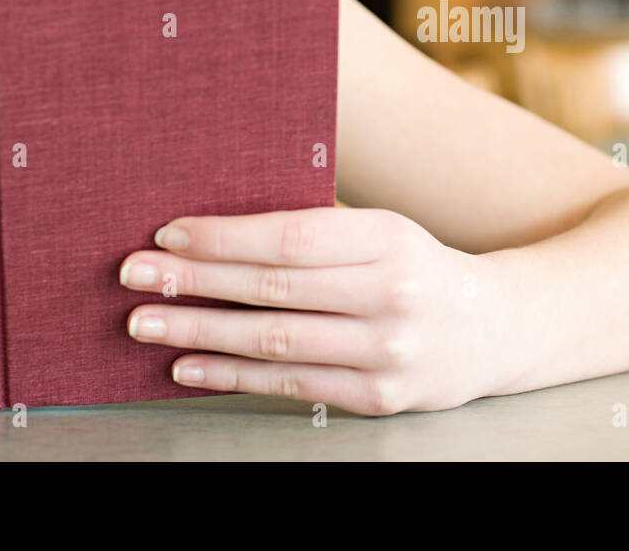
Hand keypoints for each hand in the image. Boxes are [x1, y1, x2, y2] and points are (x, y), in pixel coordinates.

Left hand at [118, 207, 505, 415]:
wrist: (493, 329)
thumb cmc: (417, 269)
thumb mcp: (384, 233)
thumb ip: (318, 233)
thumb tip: (215, 233)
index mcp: (391, 239)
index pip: (293, 238)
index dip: (225, 238)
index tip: (170, 234)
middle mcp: (392, 295)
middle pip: (275, 289)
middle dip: (195, 282)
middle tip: (135, 275)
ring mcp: (387, 352)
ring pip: (275, 341)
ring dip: (200, 331)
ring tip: (146, 321)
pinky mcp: (379, 397)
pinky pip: (291, 386)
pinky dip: (232, 376)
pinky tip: (188, 365)